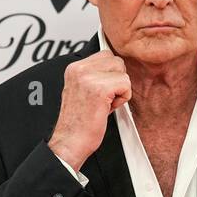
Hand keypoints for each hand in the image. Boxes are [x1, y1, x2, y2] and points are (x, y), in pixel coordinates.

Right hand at [48, 50, 131, 171]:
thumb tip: (114, 68)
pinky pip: (126, 84)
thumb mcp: (81, 90)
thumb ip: (94, 76)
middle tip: (103, 99)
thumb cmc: (78, 122)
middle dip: (116, 80)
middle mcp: (79, 69)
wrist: (70, 142)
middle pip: (116, 61)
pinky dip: (122, 99)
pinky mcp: (99, 89)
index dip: (110, 74)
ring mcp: (88, 77)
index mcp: (74, 68)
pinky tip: (107, 108)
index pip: (106, 55)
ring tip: (104, 104)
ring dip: (119, 89)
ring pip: (122, 72)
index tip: (100, 92)